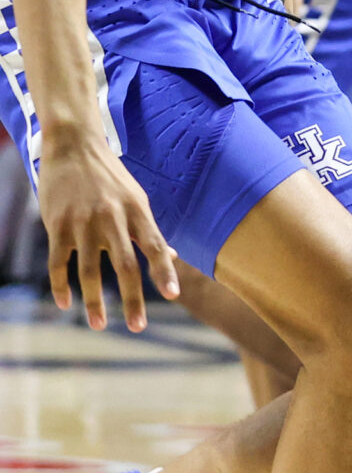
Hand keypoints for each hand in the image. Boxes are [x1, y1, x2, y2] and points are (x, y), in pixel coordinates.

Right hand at [36, 134, 179, 331]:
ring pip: (90, 271)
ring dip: (95, 302)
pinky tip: (66, 304)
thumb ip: (149, 229)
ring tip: (100, 325)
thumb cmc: (109, 176)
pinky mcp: (57, 226)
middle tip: (138, 326)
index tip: (172, 296)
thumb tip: (173, 256)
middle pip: (125, 265)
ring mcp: (83, 223)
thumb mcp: (136, 197)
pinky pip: (59, 263)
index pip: (155, 245)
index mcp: (137, 210)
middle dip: (133, 299)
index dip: (164, 271)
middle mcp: (113, 218)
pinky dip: (61, 286)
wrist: (73, 146)